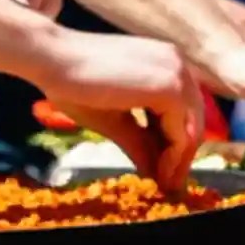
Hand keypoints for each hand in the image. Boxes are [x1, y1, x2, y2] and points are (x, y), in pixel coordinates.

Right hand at [34, 32, 202, 188]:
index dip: (176, 144)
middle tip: (170, 185)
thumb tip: (156, 173)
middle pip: (192, 120)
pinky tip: (158, 175)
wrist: (52, 59)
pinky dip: (172, 158)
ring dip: (178, 161)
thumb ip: (141, 141)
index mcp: (166, 63)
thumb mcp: (117, 119)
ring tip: (164, 185)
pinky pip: (181, 133)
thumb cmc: (75, 84)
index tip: (166, 172)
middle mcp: (177, 63)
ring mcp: (176, 73)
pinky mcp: (170, 88)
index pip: (184, 110)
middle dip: (181, 156)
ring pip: (190, 129)